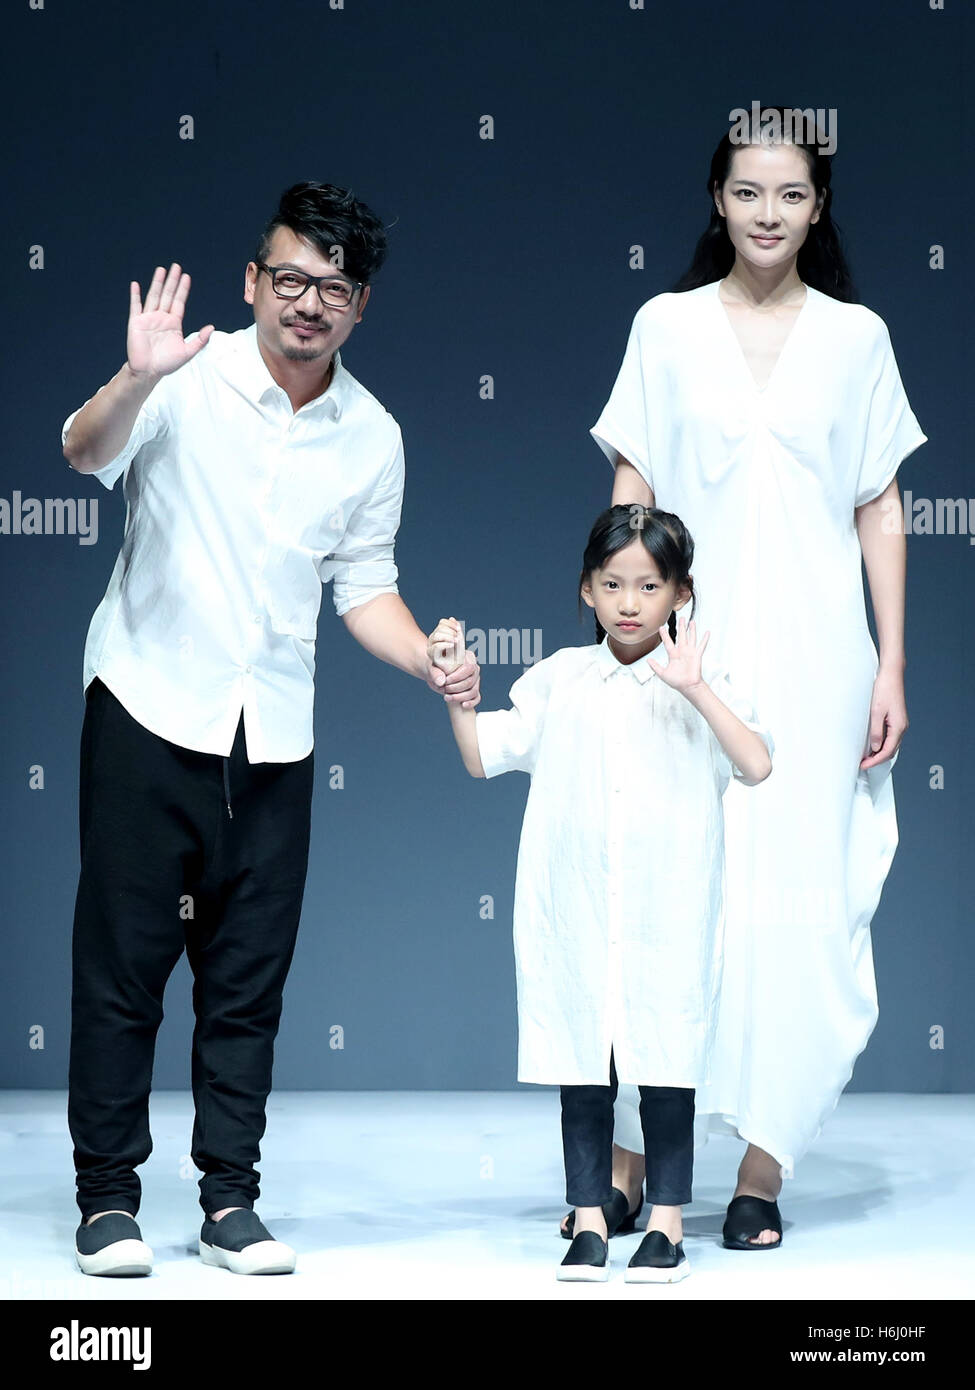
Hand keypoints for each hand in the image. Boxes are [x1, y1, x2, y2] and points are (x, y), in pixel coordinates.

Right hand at [127, 263, 213, 379]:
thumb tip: (211, 327)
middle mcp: (161, 317)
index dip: (183, 289)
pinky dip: (135, 296)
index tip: (186, 277)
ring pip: (154, 297)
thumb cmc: (167, 363)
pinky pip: (136, 307)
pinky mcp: (136, 323)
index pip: (179, 302)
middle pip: (168, 295)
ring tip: (161, 270)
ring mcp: (148, 319)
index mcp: (173, 323)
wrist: (149, 372)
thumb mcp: (188, 352)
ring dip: (157, 283)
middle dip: (172, 281)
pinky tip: (136, 285)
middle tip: (176, 266)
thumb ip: (200, 340)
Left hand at [425, 617, 481, 707]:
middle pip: (471, 681)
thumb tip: (441, 682)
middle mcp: (474, 668)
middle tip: (444, 689)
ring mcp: (475, 680)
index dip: (458, 676)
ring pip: (474, 691)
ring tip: (446, 697)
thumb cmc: (435, 667)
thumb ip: (436, 673)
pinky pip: (476, 697)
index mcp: (467, 657)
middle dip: (457, 688)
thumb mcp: (432, 667)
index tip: (446, 681)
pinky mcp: (472, 690)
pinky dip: (471, 703)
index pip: (469, 668)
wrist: (435, 673)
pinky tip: (463, 705)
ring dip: (460, 697)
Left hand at [646, 617, 709, 693]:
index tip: (662, 627)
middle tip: (681, 619)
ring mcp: (690, 652)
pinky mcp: (697, 655)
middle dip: (681, 627)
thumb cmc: (677, 682)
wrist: (687, 686)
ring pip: (690, 638)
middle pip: (681, 636)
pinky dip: (705, 639)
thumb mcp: (663, 674)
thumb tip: (648, 660)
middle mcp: (682, 652)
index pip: (668, 642)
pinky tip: (707, 632)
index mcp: (673, 655)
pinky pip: (701, 645)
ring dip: (691, 629)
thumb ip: (655, 666)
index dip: (665, 634)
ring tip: (691, 621)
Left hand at [860, 666, 907, 768]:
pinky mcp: (896, 719)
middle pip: (891, 750)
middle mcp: (902, 727)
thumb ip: (876, 731)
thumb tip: (876, 747)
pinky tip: (873, 744)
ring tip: (866, 757)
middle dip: (877, 759)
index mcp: (898, 727)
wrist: (891, 675)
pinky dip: (882, 744)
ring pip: (891, 744)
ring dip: (879, 753)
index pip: (887, 751)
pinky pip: (890, 737)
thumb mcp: (876, 712)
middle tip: (863, 763)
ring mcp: (900, 723)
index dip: (875, 761)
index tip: (863, 765)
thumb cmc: (884, 690)